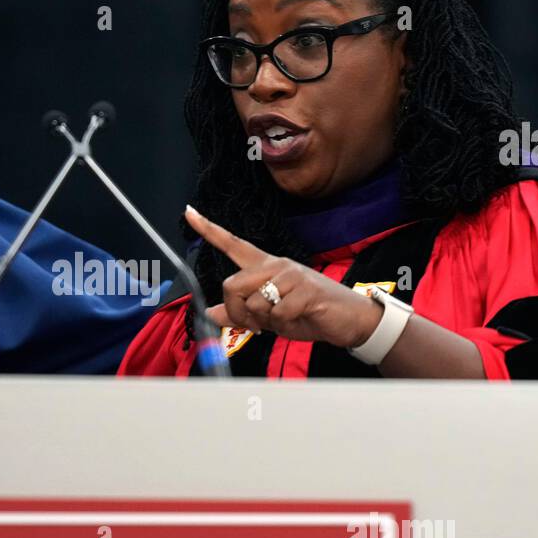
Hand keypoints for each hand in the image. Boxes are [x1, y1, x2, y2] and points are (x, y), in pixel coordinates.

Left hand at [185, 204, 382, 348]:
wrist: (349, 321)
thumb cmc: (309, 315)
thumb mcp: (270, 317)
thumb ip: (240, 314)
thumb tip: (210, 313)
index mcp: (266, 267)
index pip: (233, 245)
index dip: (209, 230)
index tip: (188, 212)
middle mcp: (276, 265)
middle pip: (232, 285)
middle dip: (238, 313)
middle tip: (256, 326)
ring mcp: (291, 275)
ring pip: (253, 303)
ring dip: (265, 321)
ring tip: (285, 319)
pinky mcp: (305, 290)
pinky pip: (276, 313)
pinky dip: (284, 324)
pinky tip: (299, 318)